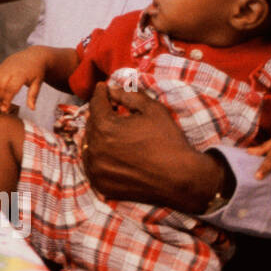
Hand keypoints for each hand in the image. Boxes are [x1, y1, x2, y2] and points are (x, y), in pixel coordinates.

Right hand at [0, 47, 49, 110]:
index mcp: (21, 74)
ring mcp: (4, 67)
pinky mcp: (0, 66)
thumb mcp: (38, 83)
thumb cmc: (37, 71)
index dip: (7, 99)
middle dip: (0, 98)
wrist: (34, 55)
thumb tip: (32, 109)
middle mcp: (11, 70)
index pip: (11, 88)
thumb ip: (33, 96)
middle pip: (1, 86)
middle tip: (2, 108)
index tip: (6, 109)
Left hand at [82, 83, 222, 210]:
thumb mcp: (153, 109)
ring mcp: (96, 168)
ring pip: (89, 144)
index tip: (103, 87)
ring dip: (97, 135)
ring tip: (112, 132)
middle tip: (110, 109)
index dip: (100, 93)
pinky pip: (92, 164)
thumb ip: (128, 95)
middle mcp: (95, 148)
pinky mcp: (100, 183)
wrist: (181, 178)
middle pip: (91, 123)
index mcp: (105, 127)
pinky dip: (97, 155)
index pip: (96, 104)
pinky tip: (110, 151)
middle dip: (100, 115)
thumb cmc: (169, 141)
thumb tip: (111, 90)